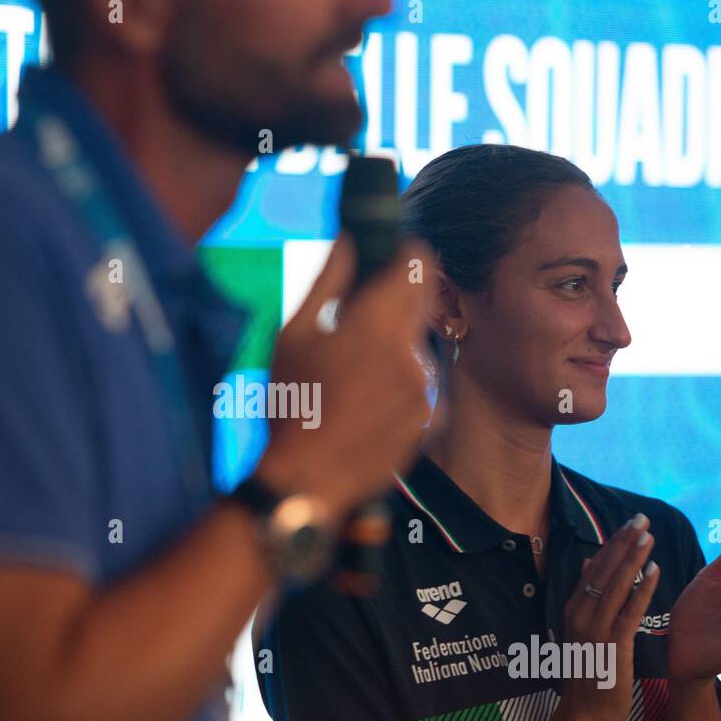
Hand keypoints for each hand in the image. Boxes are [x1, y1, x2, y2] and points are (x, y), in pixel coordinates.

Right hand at [254, 235, 433, 516]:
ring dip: (395, 342)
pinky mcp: (430, 419)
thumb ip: (328, 280)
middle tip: (361, 312)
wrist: (306, 482)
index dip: (404, 252)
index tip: (387, 257)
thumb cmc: (289, 407)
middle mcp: (411, 353)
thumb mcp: (293, 336)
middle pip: (423, 299)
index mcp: (376, 325)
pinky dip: (400, 381)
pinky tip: (365, 401)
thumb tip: (348, 239)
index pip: (418, 262)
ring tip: (354, 371)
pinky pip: (421, 382)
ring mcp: (426, 390)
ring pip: (419, 343)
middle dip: (398, 294)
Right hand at [560, 515, 660, 720]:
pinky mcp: (612, 644)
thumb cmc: (591, 668)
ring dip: (633, 559)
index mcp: (574, 606)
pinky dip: (642, 590)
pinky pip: (630, 611)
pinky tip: (655, 572)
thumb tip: (590, 562)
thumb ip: (588, 594)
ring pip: (616, 586)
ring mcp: (595, 628)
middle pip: (605, 570)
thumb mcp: (584, 627)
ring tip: (649, 536)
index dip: (613, 542)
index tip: (630, 522)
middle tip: (641, 518)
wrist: (588, 709)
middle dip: (624, 542)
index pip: (596, 566)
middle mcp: (581, 613)